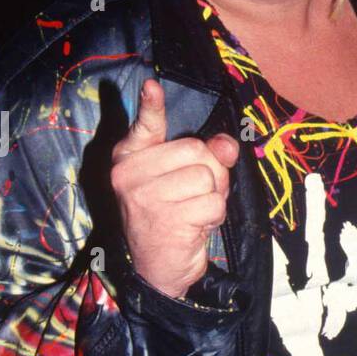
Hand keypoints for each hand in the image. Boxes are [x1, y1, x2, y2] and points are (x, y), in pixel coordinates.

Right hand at [111, 79, 238, 298]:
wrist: (157, 269)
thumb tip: (227, 145)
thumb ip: (205, 156)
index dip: (151, 106)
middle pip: (197, 151)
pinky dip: (214, 216)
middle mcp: (130, 175)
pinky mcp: (166, 220)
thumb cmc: (171, 217)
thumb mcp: (185, 181)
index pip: (144, 126)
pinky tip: (195, 226)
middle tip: (194, 196)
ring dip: (213, 197)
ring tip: (193, 212)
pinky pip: (214, 203)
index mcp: (130, 159)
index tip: (152, 86)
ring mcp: (146, 198)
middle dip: (210, 174)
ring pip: (208, 177)